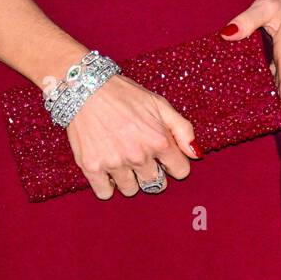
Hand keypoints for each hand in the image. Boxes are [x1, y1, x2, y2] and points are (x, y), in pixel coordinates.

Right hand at [64, 73, 198, 199]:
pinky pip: (105, 193)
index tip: (161, 154)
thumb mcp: (159, 103)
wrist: (84, 86)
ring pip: (131, 189)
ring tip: (120, 158)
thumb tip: (196, 155)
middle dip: (151, 171)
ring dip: (129, 178)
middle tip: (138, 154)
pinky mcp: (91, 166)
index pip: (180, 171)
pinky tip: (106, 167)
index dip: (172, 162)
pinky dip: (107, 184)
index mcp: (158, 141)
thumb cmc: (123, 94)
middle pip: (156, 184)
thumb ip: (182, 129)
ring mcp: (114, 163)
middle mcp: (138, 156)